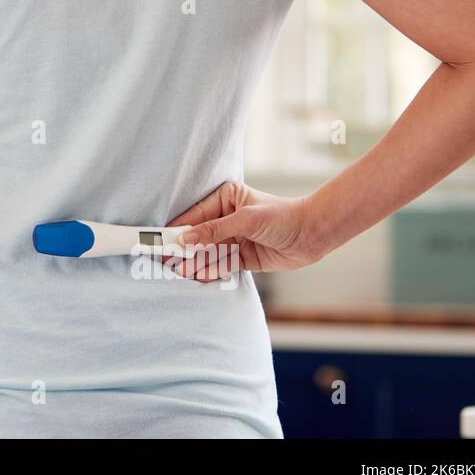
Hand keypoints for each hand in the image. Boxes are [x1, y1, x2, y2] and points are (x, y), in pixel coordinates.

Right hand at [164, 180, 325, 281]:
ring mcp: (233, 238)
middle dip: (185, 249)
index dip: (178, 229)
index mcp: (224, 198)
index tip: (161, 241)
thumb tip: (185, 239)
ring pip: (207, 252)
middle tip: (167, 261)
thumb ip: (214, 231)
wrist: (313, 235)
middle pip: (198, 236)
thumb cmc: (282, 217)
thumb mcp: (245, 220)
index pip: (194, 216)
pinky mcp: (241, 256)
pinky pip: (220, 264)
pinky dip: (210, 271)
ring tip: (181, 272)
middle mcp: (226, 217)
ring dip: (195, 262)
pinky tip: (198, 276)